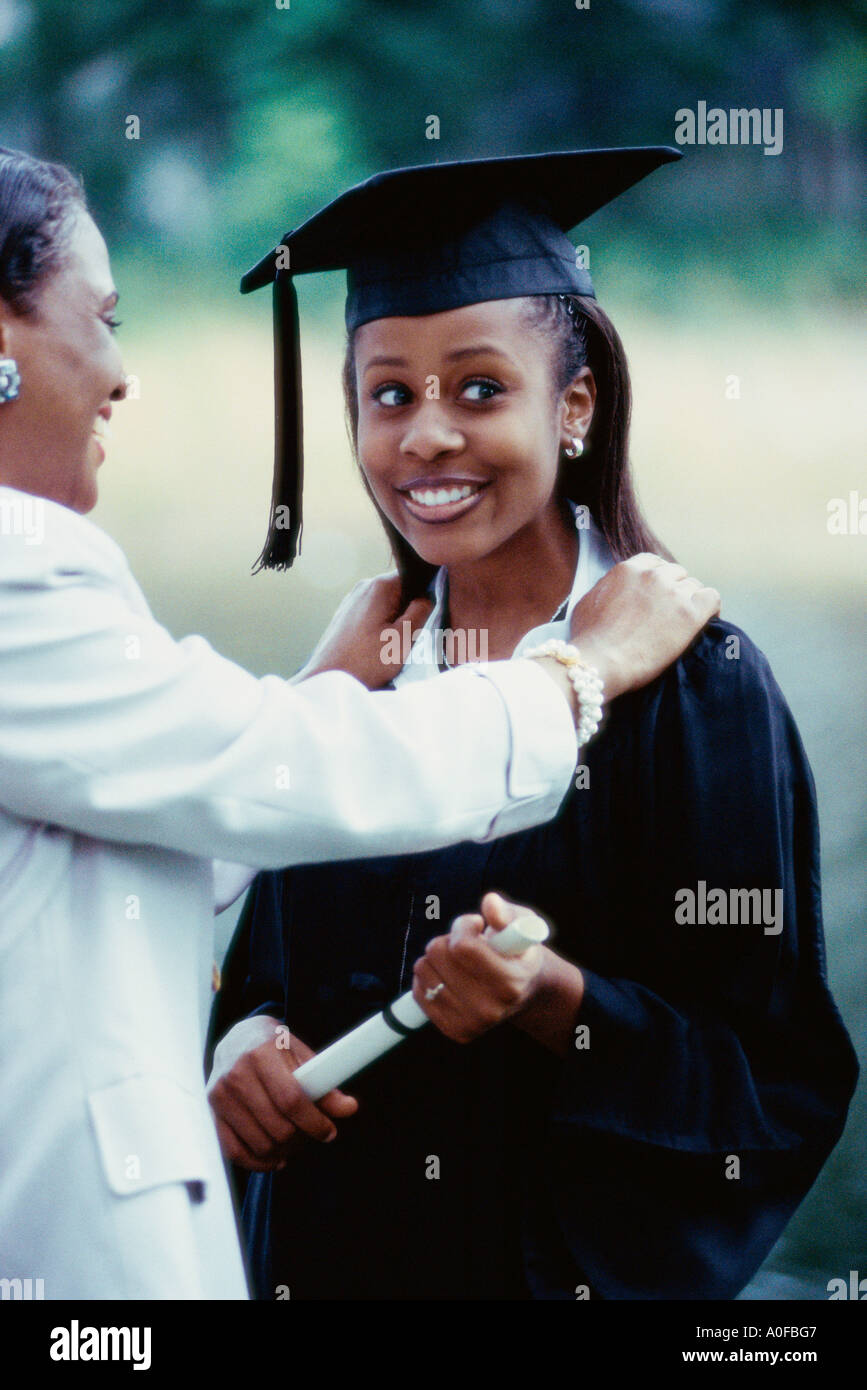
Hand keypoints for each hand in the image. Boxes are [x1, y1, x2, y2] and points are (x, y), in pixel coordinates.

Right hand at [207, 1016, 357, 1170]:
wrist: (236, 1039)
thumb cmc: (273, 1046)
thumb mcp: (300, 1053)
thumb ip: (323, 1080)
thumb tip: (348, 1108)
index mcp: (261, 1053)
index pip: (291, 1099)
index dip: (314, 1122)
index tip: (330, 1132)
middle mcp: (235, 1074)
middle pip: (277, 1126)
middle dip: (302, 1138)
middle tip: (314, 1134)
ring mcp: (219, 1095)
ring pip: (259, 1143)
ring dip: (284, 1150)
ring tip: (297, 1141)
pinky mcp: (211, 1113)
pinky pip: (235, 1151)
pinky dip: (258, 1162)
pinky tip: (276, 1157)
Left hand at [294, 572, 432, 689]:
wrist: (327, 679)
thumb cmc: (365, 662)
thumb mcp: (404, 638)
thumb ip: (420, 612)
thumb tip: (426, 597)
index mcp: (379, 586)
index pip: (414, 579)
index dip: (423, 598)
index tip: (423, 620)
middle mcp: (363, 587)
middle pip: (399, 593)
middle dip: (407, 613)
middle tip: (406, 638)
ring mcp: (351, 601)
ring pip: (386, 607)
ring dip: (393, 624)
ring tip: (389, 647)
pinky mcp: (344, 617)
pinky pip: (371, 617)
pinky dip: (378, 630)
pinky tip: (375, 650)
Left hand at [412, 892, 545, 1043]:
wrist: (524, 993)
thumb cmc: (519, 952)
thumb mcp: (523, 925)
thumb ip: (507, 913)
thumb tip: (490, 904)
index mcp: (510, 983)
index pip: (462, 947)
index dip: (463, 926)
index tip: (475, 924)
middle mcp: (490, 1009)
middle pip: (438, 954)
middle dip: (449, 939)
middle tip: (468, 944)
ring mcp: (470, 1023)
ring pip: (423, 968)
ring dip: (437, 957)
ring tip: (461, 960)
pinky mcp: (454, 1030)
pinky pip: (418, 990)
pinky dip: (429, 975)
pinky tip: (449, 975)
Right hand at [567, 554, 720, 699]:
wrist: (600, 661)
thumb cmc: (588, 640)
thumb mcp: (588, 603)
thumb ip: (607, 588)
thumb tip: (613, 591)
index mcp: (628, 569)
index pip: (654, 563)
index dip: (658, 579)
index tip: (658, 595)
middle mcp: (653, 575)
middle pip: (676, 573)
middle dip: (674, 590)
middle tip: (670, 613)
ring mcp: (673, 593)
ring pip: (694, 587)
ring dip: (690, 601)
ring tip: (684, 622)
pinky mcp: (690, 613)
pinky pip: (712, 598)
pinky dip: (711, 608)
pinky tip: (704, 621)